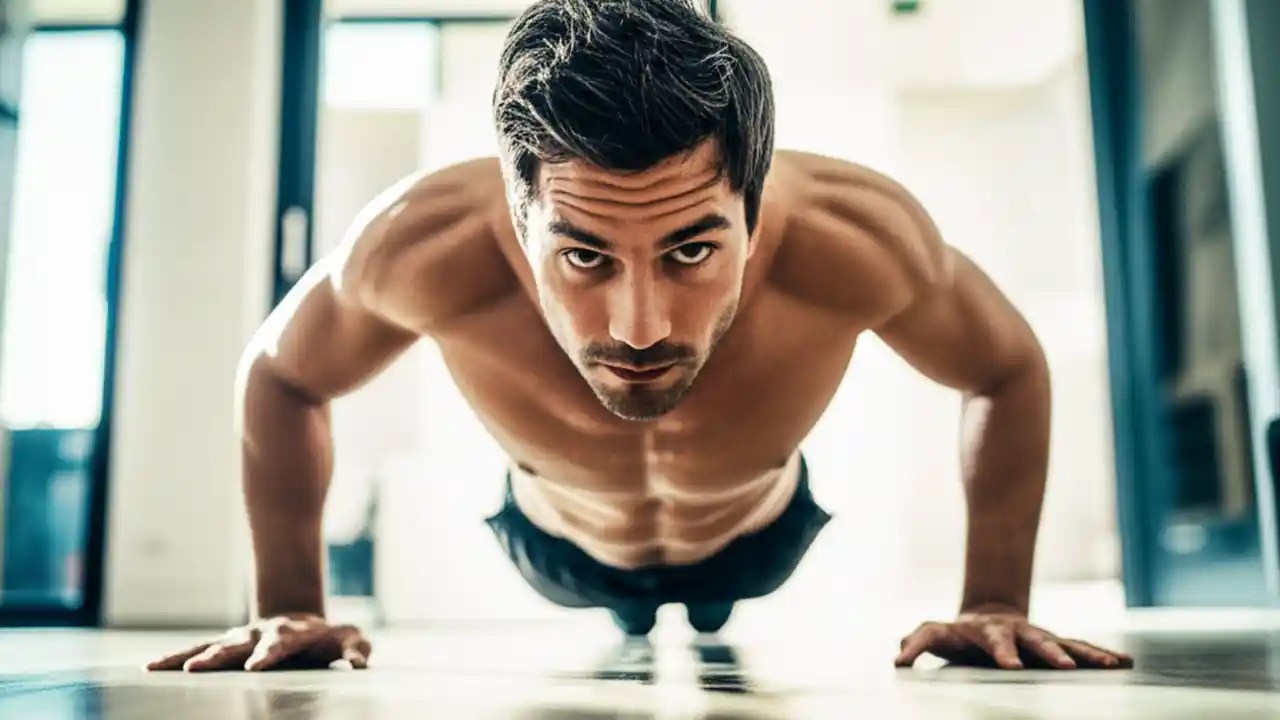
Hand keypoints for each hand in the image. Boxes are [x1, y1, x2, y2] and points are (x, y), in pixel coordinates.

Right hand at [144, 614, 371, 671]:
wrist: (303, 620)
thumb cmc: (329, 638)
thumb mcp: (350, 639)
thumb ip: (356, 650)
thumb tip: (358, 665)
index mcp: (291, 633)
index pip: (279, 644)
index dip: (267, 654)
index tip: (254, 667)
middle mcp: (259, 633)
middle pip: (236, 644)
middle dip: (216, 655)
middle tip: (195, 668)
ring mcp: (239, 637)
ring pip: (209, 645)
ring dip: (185, 656)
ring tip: (157, 667)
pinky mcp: (224, 644)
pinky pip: (196, 650)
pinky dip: (174, 657)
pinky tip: (149, 668)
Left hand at [894, 605, 1131, 669]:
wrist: (987, 615)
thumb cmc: (957, 634)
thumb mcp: (934, 634)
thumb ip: (917, 643)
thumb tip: (898, 660)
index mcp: (988, 631)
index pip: (993, 641)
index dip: (1002, 652)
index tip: (1010, 665)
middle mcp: (1018, 631)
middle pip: (1035, 639)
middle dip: (1050, 653)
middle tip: (1064, 667)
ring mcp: (1040, 636)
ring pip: (1066, 643)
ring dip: (1086, 654)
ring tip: (1111, 664)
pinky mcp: (1057, 643)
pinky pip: (1082, 649)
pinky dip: (1102, 655)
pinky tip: (1125, 663)